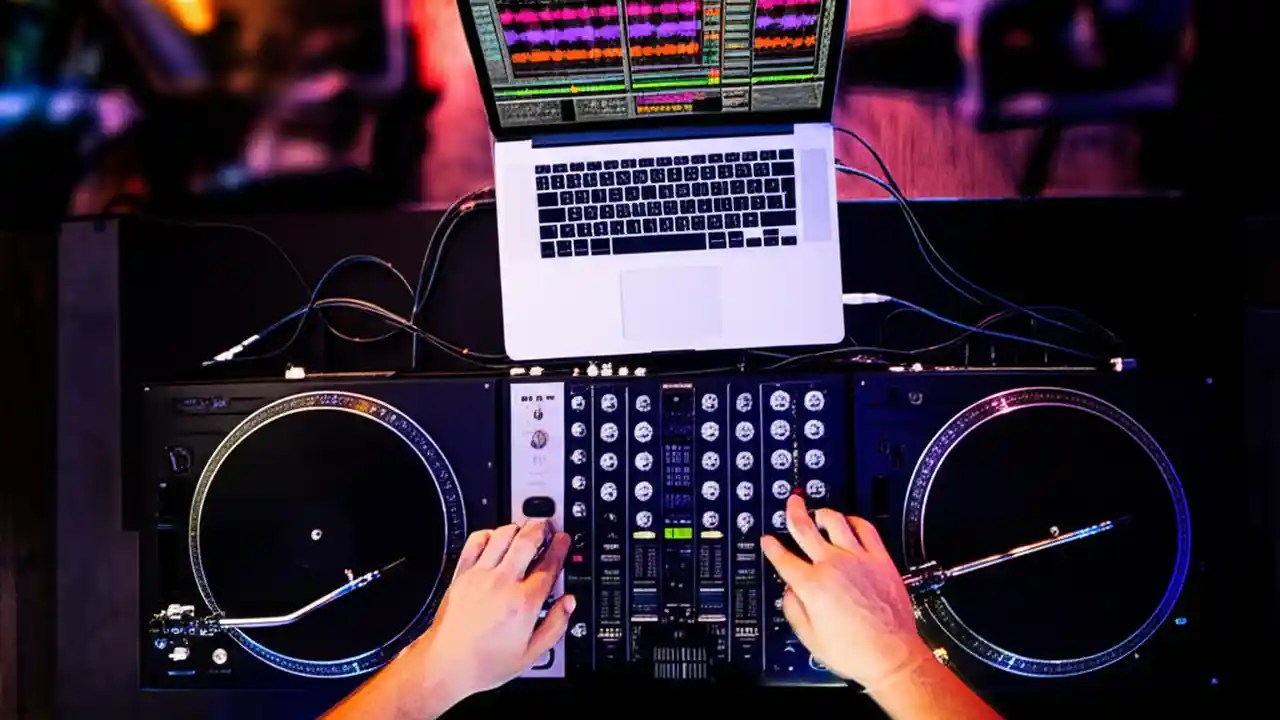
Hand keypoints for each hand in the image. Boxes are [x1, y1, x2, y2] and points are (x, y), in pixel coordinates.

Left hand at [410, 520, 573, 704]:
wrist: (446, 665)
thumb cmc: (484, 663)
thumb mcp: (531, 655)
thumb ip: (555, 626)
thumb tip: (568, 604)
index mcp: (523, 603)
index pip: (548, 566)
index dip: (560, 548)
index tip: (563, 541)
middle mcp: (502, 583)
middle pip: (526, 541)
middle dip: (541, 529)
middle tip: (548, 527)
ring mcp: (480, 576)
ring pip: (502, 536)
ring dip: (518, 527)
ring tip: (525, 529)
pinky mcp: (461, 575)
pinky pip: (475, 542)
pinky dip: (488, 534)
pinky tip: (495, 537)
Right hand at [761, 495, 931, 688]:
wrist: (892, 656)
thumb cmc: (855, 651)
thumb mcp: (810, 638)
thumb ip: (793, 610)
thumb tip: (789, 592)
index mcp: (812, 586)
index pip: (783, 558)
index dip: (771, 546)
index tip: (768, 540)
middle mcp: (833, 566)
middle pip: (805, 528)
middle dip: (793, 512)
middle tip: (791, 504)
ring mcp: (858, 559)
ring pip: (835, 521)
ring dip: (822, 513)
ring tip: (818, 512)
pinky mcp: (880, 559)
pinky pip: (866, 529)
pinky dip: (854, 520)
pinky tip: (850, 522)